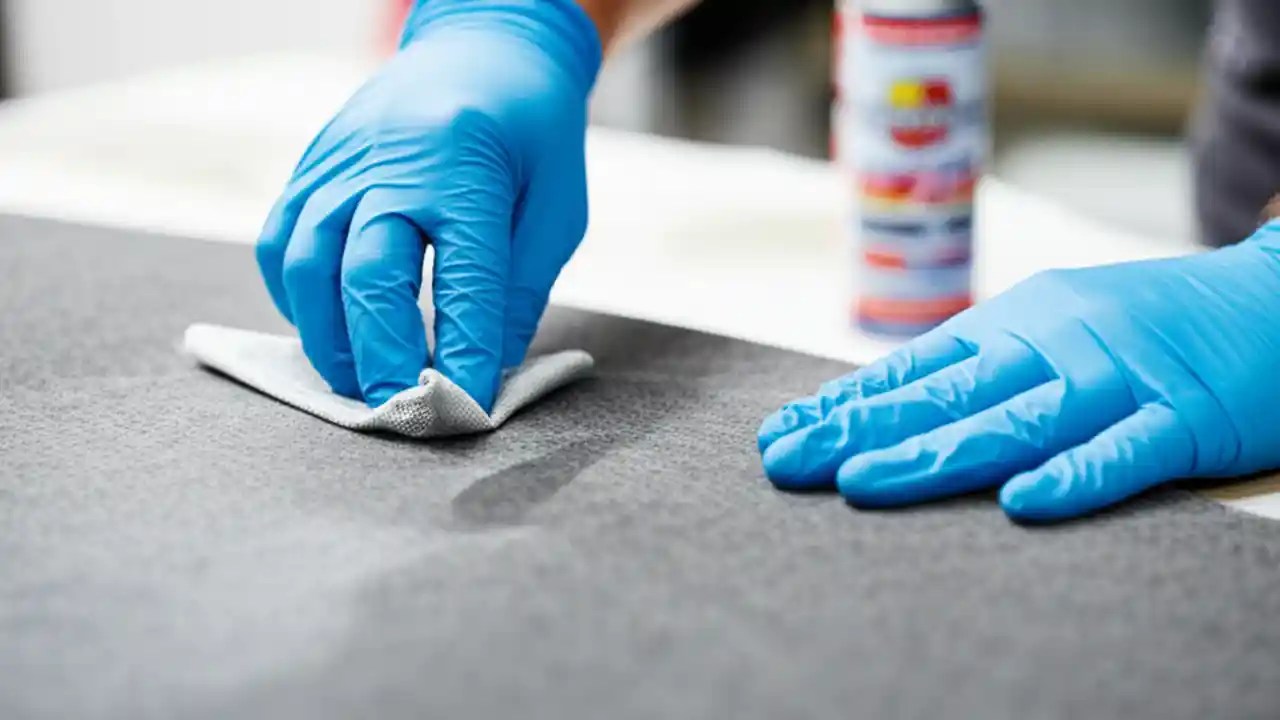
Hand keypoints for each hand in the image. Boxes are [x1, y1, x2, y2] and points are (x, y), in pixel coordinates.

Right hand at [256, 0, 600, 408]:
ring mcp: (341, 159)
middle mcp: (392, 160)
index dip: (461, 354)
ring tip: (360, 382)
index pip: (463, 279)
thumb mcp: (555, 209)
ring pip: (304, 261)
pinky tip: (328, 329)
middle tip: (400, 411)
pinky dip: (295, 298)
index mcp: (467, 165)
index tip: (465, 410)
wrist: (484, 45)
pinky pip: (280, 240)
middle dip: (380, 355)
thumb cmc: (532, 134)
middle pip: (365, 273)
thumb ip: (516, 291)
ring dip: (326, 337)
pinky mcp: (312, 165)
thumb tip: (481, 371)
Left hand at [759, 223, 1279, 521]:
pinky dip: (1075, 476)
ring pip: (1016, 421)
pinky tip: (1022, 502)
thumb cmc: (1144, 324)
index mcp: (1015, 327)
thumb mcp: (1049, 328)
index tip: (780, 436)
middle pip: (945, 395)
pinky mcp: (1183, 416)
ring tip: (863, 483)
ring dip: (937, 454)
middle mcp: (1054, 346)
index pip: (913, 371)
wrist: (1271, 296)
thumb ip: (979, 366)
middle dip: (859, 432)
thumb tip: (887, 404)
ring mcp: (1117, 379)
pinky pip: (1125, 451)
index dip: (844, 406)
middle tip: (786, 464)